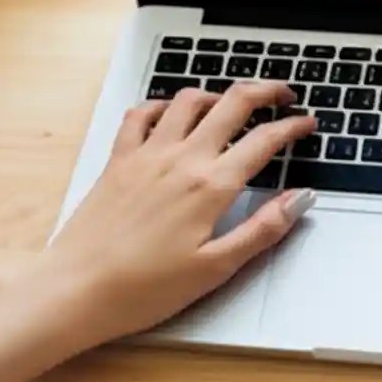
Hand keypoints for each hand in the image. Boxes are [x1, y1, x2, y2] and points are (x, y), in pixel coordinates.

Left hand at [0, 82, 318, 381]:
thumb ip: (262, 229)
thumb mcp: (216, 269)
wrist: (74, 290)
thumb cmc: (143, 289)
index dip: (293, 127)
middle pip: (232, 103)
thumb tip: (301, 200)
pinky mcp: (118, 161)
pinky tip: (171, 113)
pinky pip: (142, 115)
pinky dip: (162, 105)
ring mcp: (147, 155)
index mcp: (210, 186)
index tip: (307, 124)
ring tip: (232, 101)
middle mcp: (181, 160)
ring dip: (217, 93)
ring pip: (188, 100)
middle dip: (265, 91)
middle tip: (283, 95)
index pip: (264, 140)